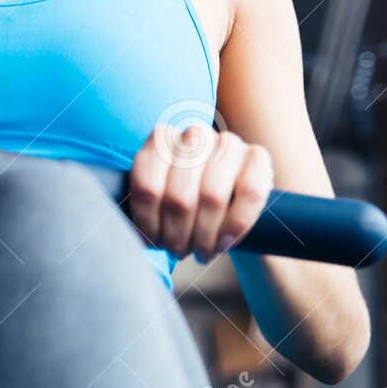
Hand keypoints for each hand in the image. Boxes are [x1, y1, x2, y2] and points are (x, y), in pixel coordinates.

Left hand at [126, 123, 272, 263]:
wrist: (227, 200)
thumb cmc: (183, 203)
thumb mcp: (155, 199)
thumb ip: (142, 207)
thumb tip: (128, 235)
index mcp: (160, 139)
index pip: (146, 187)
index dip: (147, 223)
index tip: (151, 242)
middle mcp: (193, 135)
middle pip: (178, 198)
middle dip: (177, 236)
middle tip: (178, 252)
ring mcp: (228, 141)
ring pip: (212, 197)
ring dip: (204, 236)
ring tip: (201, 253)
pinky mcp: (258, 155)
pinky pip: (249, 194)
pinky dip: (235, 227)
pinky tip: (224, 243)